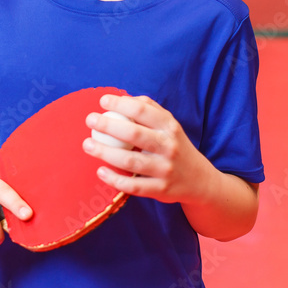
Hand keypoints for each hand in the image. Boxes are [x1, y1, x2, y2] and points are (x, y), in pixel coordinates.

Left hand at [82, 93, 217, 205]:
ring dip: (104, 152)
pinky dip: (114, 179)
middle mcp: (169, 146)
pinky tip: (100, 171)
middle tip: (90, 120)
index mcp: (170, 127)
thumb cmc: (176, 146)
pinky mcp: (161, 190)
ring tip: (87, 145)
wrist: (200, 181)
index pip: (142, 110)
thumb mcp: (170, 125)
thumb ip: (150, 109)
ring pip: (130, 161)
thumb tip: (123, 98)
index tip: (102, 101)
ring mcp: (165, 169)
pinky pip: (133, 186)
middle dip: (107, 125)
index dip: (120, 103)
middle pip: (134, 134)